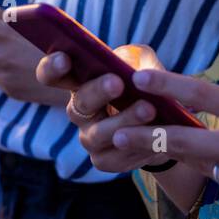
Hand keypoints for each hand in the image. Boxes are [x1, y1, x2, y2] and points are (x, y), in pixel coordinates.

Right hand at [38, 44, 175, 173]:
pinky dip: (137, 147)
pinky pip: (116, 157)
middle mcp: (79, 111)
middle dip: (97, 91)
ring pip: (98, 134)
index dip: (52, 68)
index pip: (52, 75)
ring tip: (149, 109)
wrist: (166, 121)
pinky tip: (155, 138)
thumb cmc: (146, 83)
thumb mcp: (143, 62)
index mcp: (80, 81)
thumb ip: (135, 59)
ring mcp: (89, 137)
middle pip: (79, 103)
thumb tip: (129, 65)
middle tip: (117, 83)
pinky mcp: (104, 160)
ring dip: (123, 121)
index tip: (64, 59)